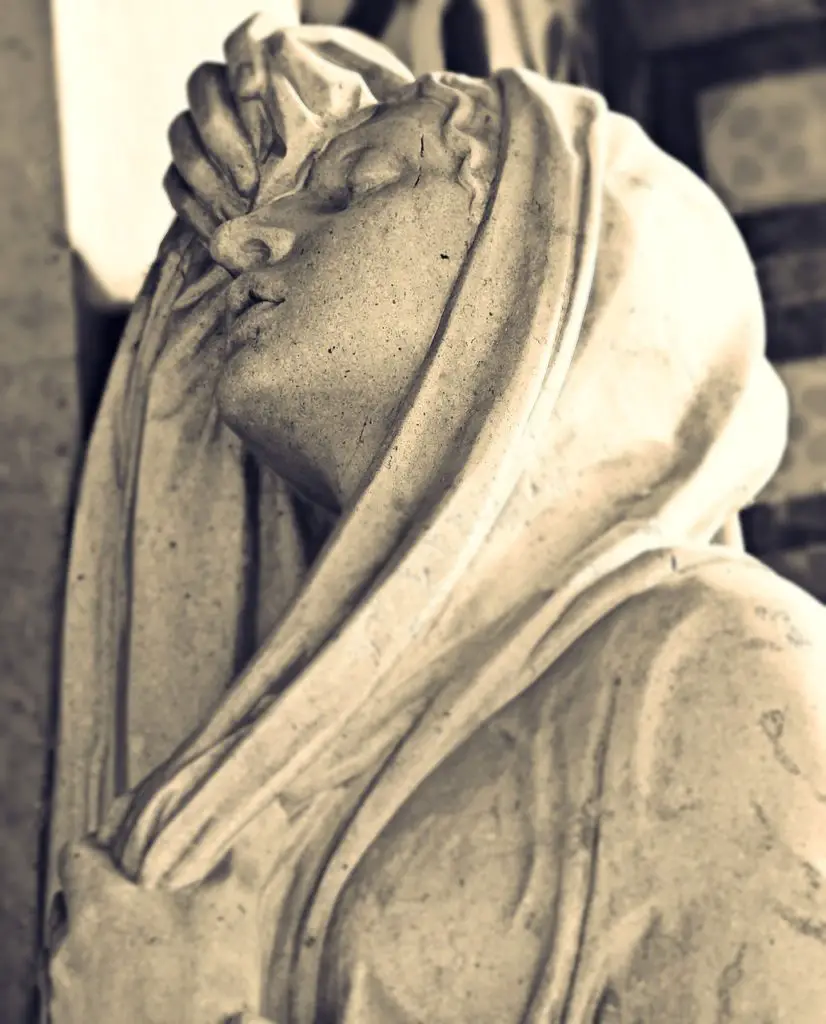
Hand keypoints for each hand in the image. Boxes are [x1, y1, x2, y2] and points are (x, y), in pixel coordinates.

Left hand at [48, 838, 267, 1023]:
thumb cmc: (208, 990)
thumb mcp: (235, 907)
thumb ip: (245, 852)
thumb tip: (270, 811)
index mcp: (99, 904)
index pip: (77, 852)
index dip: (103, 843)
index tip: (130, 848)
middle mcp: (68, 949)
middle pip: (70, 900)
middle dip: (101, 893)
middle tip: (142, 897)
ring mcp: (64, 997)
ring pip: (68, 950)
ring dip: (97, 941)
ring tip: (142, 947)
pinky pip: (73, 995)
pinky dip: (96, 986)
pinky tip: (137, 991)